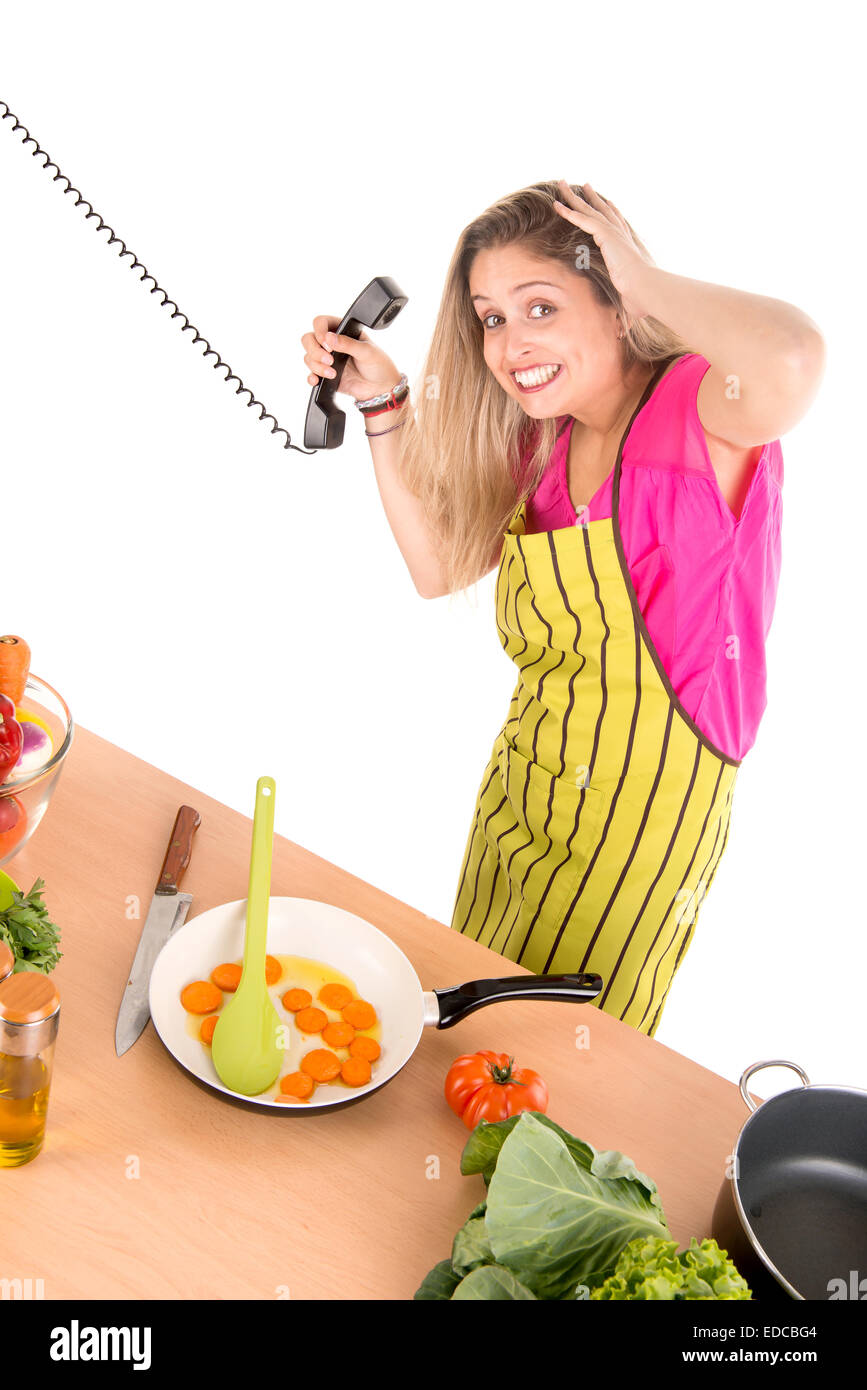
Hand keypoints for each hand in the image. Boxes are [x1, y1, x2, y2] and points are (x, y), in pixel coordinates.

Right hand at [301, 315, 401, 402]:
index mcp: (343, 330)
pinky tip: (317, 380)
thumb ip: (348, 344)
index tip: (327, 343)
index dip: (319, 331)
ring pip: (308, 357)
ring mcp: (328, 359)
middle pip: (309, 339)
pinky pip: (311, 374)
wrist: (381, 389)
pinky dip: (311, 377)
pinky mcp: (326, 375)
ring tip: (332, 373)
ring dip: (316, 365)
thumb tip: (329, 338)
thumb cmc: (379, 365)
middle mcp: (332, 343)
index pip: (321, 322)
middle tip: (329, 360)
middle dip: (315, 350)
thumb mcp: (367, 351)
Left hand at [552, 179, 658, 320]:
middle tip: (580, 184)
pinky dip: (570, 212)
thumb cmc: (644, 299)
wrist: (649, 290)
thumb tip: (622, 336)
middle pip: (601, 210)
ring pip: (589, 210)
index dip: (605, 213)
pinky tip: (557, 205)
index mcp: (626, 247)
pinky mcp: (607, 236)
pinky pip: (584, 220)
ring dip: (574, 198)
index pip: (614, 226)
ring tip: (561, 184)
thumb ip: (624, 311)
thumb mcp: (631, 305)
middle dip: (589, 197)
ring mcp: (614, 234)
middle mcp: (621, 236)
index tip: (599, 203)